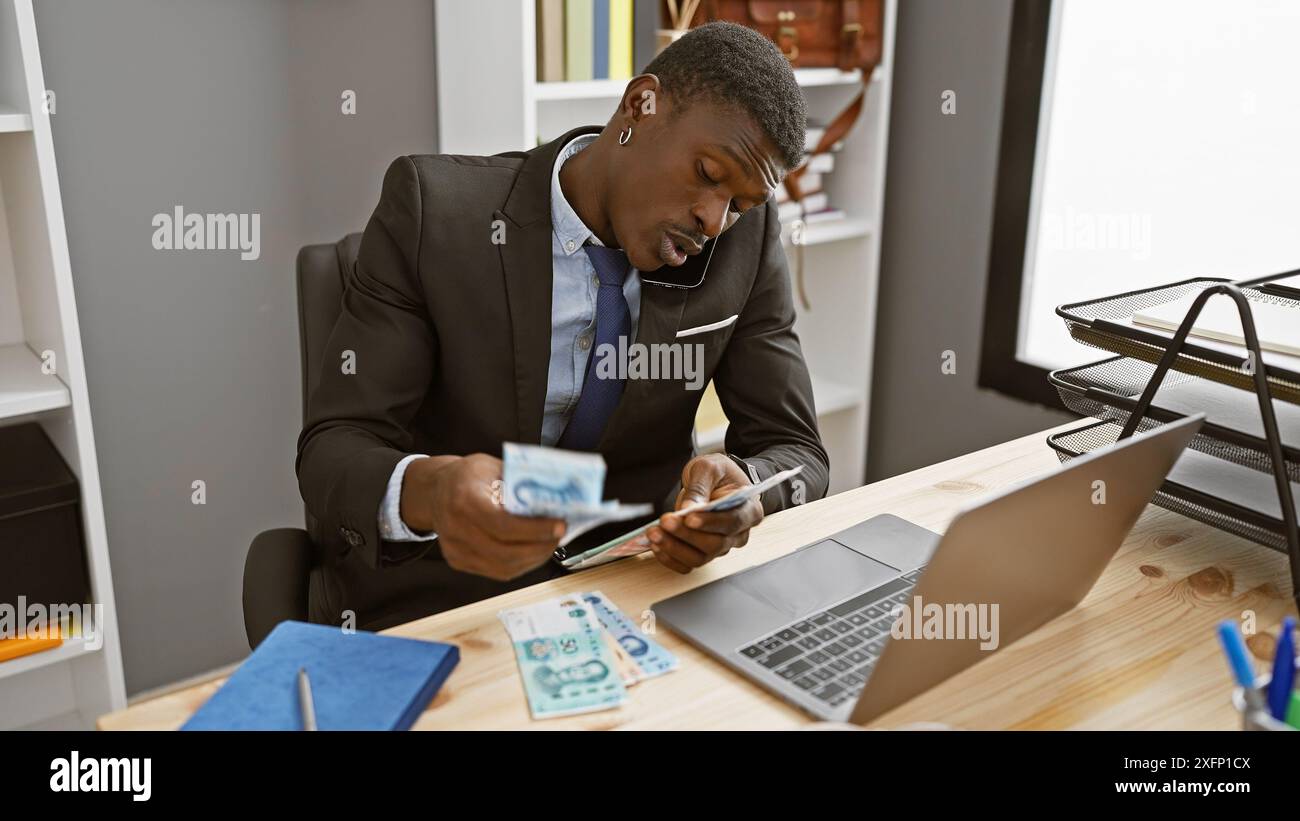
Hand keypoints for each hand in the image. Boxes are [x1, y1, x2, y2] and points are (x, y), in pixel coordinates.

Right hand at [400, 454, 564, 580]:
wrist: (435, 491)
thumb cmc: (466, 477)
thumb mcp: (492, 467)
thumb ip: (519, 482)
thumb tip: (555, 496)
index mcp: (464, 500)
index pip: (503, 525)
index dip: (535, 529)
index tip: (559, 525)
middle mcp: (456, 529)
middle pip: (506, 551)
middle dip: (540, 546)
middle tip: (559, 534)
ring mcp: (456, 549)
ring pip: (504, 567)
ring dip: (534, 558)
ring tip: (550, 543)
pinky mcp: (459, 561)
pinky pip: (497, 571)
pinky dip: (521, 564)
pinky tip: (533, 551)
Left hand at [648, 454, 763, 573]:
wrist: (715, 482)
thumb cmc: (719, 475)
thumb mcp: (709, 467)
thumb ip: (700, 486)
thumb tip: (688, 508)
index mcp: (749, 510)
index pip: (732, 521)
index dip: (710, 522)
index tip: (689, 518)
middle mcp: (738, 534)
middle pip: (716, 544)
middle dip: (687, 535)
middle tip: (665, 521)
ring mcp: (722, 547)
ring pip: (700, 557)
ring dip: (674, 548)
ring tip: (654, 533)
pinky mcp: (704, 554)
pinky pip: (688, 564)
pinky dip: (670, 558)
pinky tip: (656, 545)